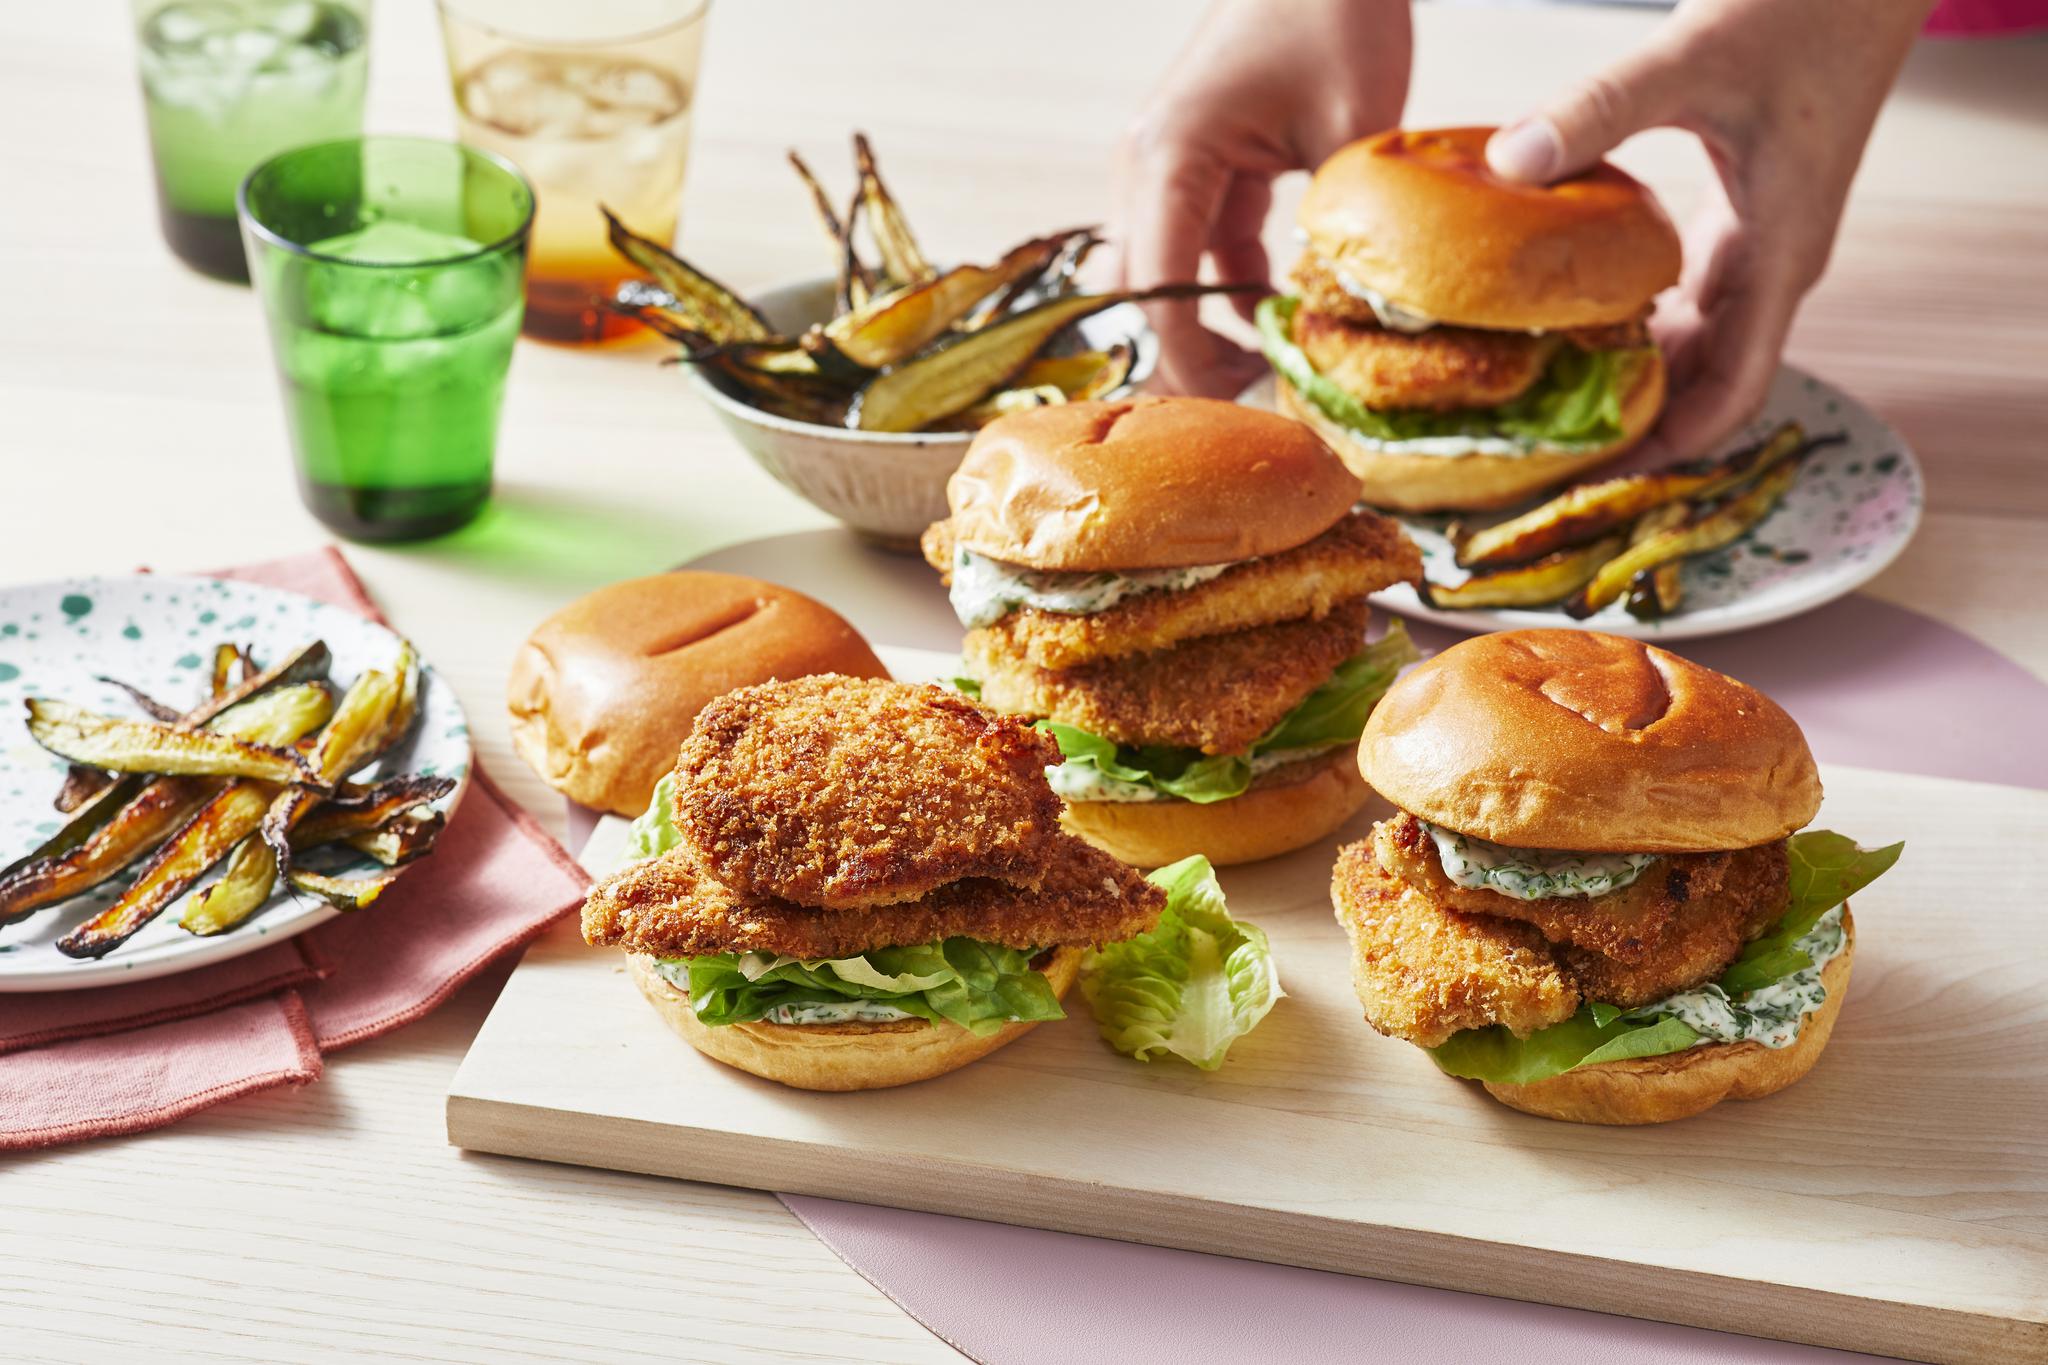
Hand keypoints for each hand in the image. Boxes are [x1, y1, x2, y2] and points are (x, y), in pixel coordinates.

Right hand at [1115, 0, 1412, 396]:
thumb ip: (1342, 228)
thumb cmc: (1334, 15)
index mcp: (1170, 157)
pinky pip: (1194, 247)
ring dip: (1202, 326)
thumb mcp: (1352, 128)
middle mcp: (1147, 166)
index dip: (1190, 357)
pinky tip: (1272, 316)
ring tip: (1258, 372)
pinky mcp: (1192, 167)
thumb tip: (1357, 321)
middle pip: (1143, 292)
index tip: (1239, 401)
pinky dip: (1224, 289)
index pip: (1158, 287)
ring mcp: (1163, 167)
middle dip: (1186, 357)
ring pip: (1163, 275)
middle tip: (1244, 407)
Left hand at [1486, 0, 1931, 461]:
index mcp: (1778, 253)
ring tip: (1545, 413)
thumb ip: (1602, 108)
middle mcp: (1775, 266)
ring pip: (1697, 347)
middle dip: (1635, 430)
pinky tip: (1573, 331)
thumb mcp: (1691, 55)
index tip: (1591, 480)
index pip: (1732, 391)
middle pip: (1707, 383)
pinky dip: (1638, 330)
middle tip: (1540, 460)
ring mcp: (1761, 248)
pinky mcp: (1742, 222)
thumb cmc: (1801, 9)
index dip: (1667, 448)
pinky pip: (1688, 304)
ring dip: (1634, 384)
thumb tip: (1509, 161)